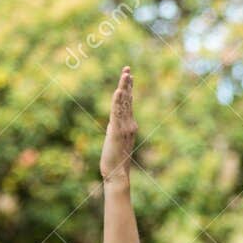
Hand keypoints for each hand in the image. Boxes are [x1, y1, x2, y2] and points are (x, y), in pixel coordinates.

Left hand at [99, 67, 135, 182]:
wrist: (117, 173)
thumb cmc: (115, 160)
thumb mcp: (114, 140)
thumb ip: (115, 129)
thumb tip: (113, 123)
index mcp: (129, 125)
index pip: (128, 103)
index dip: (128, 89)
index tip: (128, 76)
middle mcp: (129, 124)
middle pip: (128, 100)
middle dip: (127, 83)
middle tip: (127, 69)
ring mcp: (124, 127)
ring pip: (124, 104)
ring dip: (124, 88)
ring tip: (126, 74)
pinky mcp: (117, 131)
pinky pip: (117, 113)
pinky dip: (118, 101)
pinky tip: (118, 91)